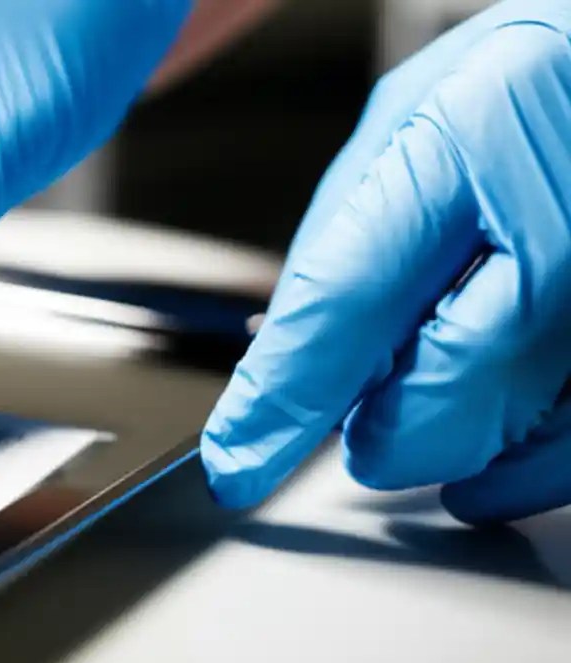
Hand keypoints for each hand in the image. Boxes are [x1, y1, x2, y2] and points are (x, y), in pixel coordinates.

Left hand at [202, 0, 570, 524]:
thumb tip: (280, 357)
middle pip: (436, 396)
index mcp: (480, 137)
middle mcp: (569, 219)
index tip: (235, 458)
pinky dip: (517, 470)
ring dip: (438, 443)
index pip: (346, 308)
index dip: (278, 401)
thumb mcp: (410, 122)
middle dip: (370, 431)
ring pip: (505, 437)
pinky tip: (483, 467)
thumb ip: (343, 239)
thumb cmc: (529, 82)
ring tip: (412, 413)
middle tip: (347, 421)